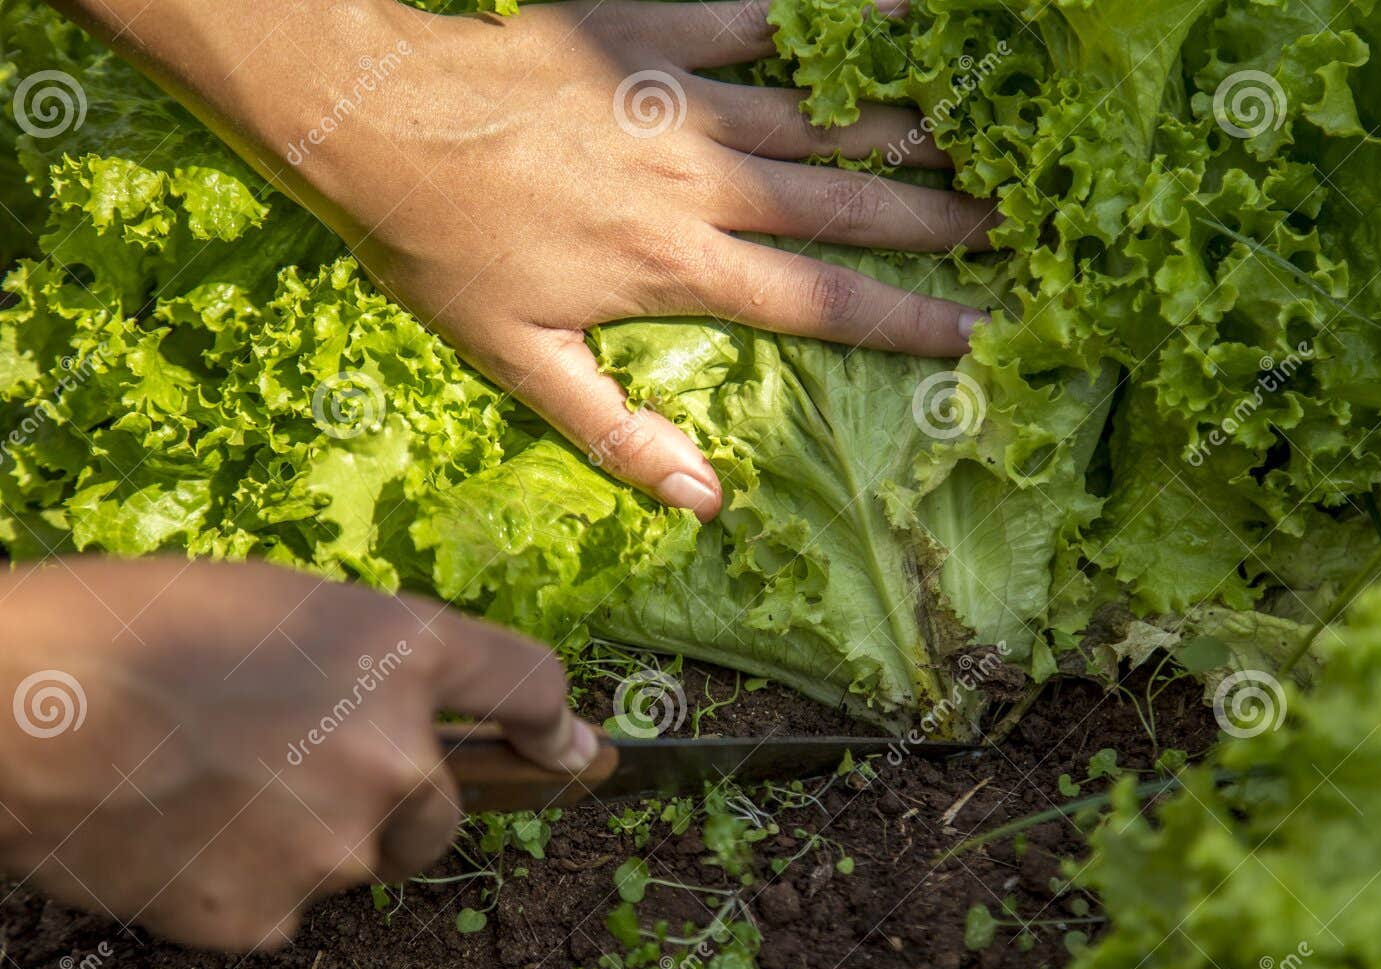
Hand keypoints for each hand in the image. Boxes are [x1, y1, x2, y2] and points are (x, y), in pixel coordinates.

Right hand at [0, 557, 612, 951]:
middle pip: (446, 807)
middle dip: (399, 797)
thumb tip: (426, 719)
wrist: (8, 710)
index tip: (569, 749)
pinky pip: (288, 906)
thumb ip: (378, 660)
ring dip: (321, 838)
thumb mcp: (284, 605)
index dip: (554, 723)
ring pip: (364, 859)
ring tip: (224, 790)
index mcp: (404, 652)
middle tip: (305, 767)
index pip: (531, 688)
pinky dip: (251, 880)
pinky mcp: (266, 915)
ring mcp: (334, 844)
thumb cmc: (134, 626)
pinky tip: (188, 833)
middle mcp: (395, 754)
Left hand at [53, 0, 995, 521]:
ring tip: (969, 135)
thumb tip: (702, 503)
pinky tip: (892, 15)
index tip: (974, 327)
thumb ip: (618, 434)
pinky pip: (750, 20)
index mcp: (677, 267)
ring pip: (813, 118)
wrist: (372, 120)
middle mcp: (699, 182)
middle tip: (1003, 216)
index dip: (903, 319)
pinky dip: (819, 20)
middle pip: (839, 205)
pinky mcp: (647, 37)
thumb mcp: (517, 365)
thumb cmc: (441, 250)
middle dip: (927, 216)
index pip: (817, 304)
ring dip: (897, 127)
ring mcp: (679, 101)